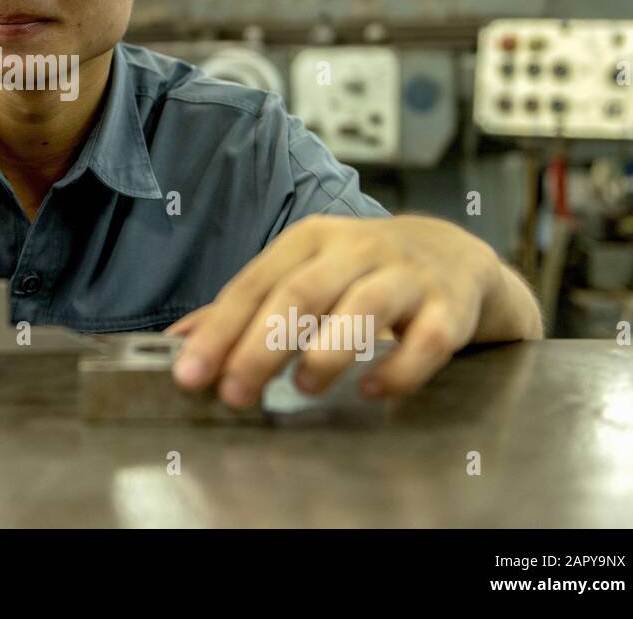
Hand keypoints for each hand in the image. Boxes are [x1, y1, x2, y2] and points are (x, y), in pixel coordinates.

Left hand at [165, 214, 538, 405]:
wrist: (456, 254)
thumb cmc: (362, 272)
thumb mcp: (303, 273)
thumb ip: (245, 308)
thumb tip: (176, 341)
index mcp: (310, 239)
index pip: (255, 283)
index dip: (220, 330)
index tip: (190, 374)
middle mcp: (356, 249)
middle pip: (300, 294)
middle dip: (260, 346)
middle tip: (235, 393)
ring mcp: (405, 275)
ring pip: (362, 307)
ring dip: (327, 352)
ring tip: (300, 387)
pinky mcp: (449, 307)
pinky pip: (427, 340)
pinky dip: (399, 369)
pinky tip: (371, 391)